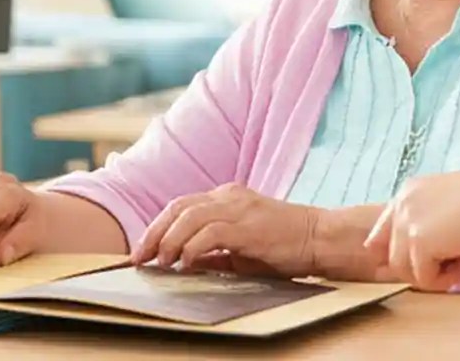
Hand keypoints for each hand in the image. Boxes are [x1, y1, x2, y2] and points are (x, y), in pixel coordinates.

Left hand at [130, 183, 319, 276]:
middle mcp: (229, 196)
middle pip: (178, 207)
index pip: (181, 206)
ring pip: (189, 216)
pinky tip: (186, 262)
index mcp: (226, 196)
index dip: (157, 227)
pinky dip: (193, 247)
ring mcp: (240, 208)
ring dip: (169, 240)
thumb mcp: (240, 247)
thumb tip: (182, 262)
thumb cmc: (283, 245)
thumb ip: (213, 250)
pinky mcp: (249, 225)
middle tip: (139, 257)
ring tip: (160, 261)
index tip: (142, 250)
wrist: (320, 238)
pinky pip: (211, 232)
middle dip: (153, 232)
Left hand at [363, 167, 459, 290]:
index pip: (381, 233)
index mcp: (408, 193)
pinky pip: (423, 279)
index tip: (414, 268)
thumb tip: (415, 260)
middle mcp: (401, 205)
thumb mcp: (448, 207)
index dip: (395, 254)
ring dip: (433, 274)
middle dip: (420, 267)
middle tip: (452, 263)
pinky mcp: (418, 243)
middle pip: (392, 257)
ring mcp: (406, 223)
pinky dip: (445, 279)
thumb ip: (428, 225)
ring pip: (404, 271)